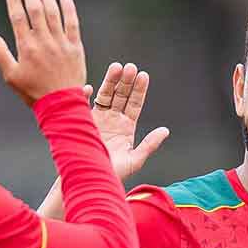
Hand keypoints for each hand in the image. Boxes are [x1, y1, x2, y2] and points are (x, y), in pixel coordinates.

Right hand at [0, 0, 87, 106]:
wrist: (61, 105)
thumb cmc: (33, 92)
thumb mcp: (11, 77)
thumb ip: (0, 55)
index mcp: (26, 47)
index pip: (18, 17)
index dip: (14, 0)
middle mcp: (43, 41)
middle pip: (35, 10)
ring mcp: (60, 43)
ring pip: (53, 13)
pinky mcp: (75, 48)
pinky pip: (72, 24)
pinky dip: (69, 10)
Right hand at [87, 62, 170, 181]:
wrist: (90, 180)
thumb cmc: (113, 174)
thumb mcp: (135, 160)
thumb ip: (149, 144)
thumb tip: (165, 130)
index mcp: (126, 127)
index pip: (134, 104)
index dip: (139, 90)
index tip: (144, 75)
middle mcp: (112, 120)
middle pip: (120, 95)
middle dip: (126, 81)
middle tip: (131, 67)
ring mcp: (97, 119)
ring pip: (104, 95)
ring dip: (110, 81)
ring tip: (116, 67)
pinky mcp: (82, 122)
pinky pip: (83, 105)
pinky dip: (84, 96)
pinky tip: (88, 88)